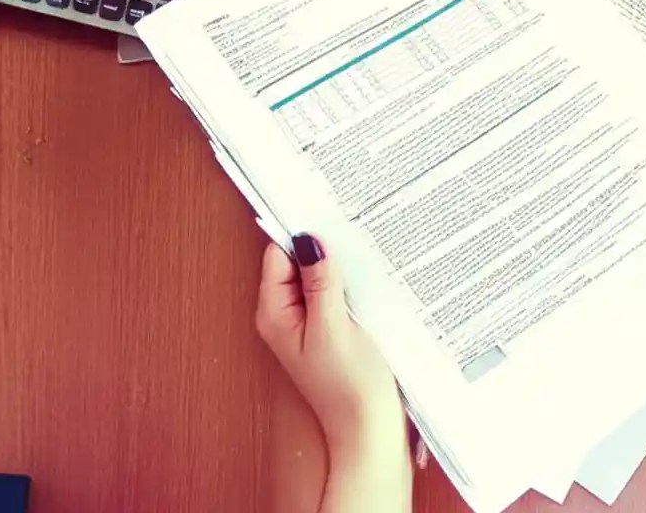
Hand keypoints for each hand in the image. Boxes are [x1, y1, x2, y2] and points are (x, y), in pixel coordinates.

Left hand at [255, 234, 407, 460]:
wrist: (370, 428)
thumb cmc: (349, 385)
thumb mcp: (334, 326)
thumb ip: (320, 282)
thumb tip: (310, 241)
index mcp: (275, 314)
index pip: (278, 256)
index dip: (301, 236)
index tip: (328, 218)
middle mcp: (286, 316)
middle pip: (297, 264)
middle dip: (323, 249)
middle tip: (353, 233)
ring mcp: (309, 323)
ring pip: (318, 278)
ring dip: (339, 268)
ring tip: (364, 257)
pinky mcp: (330, 329)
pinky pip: (333, 295)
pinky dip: (348, 285)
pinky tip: (368, 282)